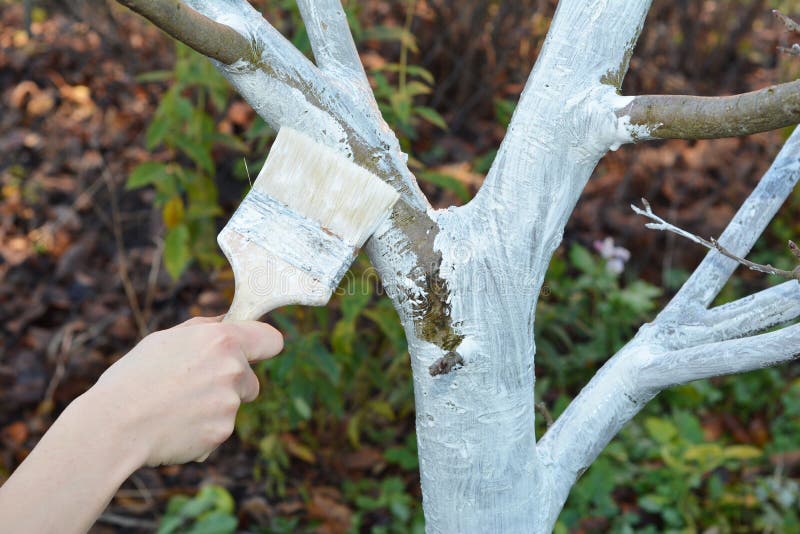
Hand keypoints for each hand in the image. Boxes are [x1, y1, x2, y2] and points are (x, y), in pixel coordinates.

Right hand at [87, 316, 282, 466]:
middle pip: (251, 380)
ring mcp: (230, 404)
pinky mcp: (222, 432)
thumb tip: (227, 323)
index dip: (262, 346)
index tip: (255, 352)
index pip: (272, 339)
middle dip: (231, 384)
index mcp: (222, 340)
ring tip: (176, 409)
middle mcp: (233, 369)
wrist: (113, 425)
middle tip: (192, 388)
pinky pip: (218, 430)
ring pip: (233, 405)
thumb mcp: (165, 340)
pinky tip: (174, 427)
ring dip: (214, 408)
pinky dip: (202, 431)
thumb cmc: (134, 378)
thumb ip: (204, 331)